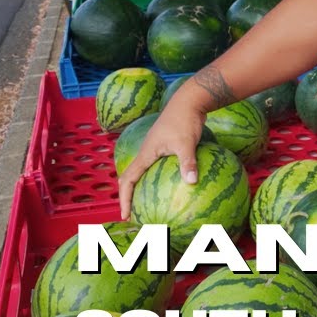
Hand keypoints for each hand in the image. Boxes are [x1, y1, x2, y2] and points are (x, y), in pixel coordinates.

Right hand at [116, 99, 206, 219]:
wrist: (189, 101)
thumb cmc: (185, 120)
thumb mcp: (186, 143)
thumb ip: (187, 162)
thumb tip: (192, 182)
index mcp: (146, 154)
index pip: (128, 180)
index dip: (124, 199)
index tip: (125, 215)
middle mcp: (147, 152)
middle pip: (131, 178)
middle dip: (129, 197)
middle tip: (134, 215)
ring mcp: (155, 149)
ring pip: (142, 172)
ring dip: (141, 188)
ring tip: (149, 205)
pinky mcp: (165, 146)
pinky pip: (157, 167)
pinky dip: (157, 179)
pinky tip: (173, 186)